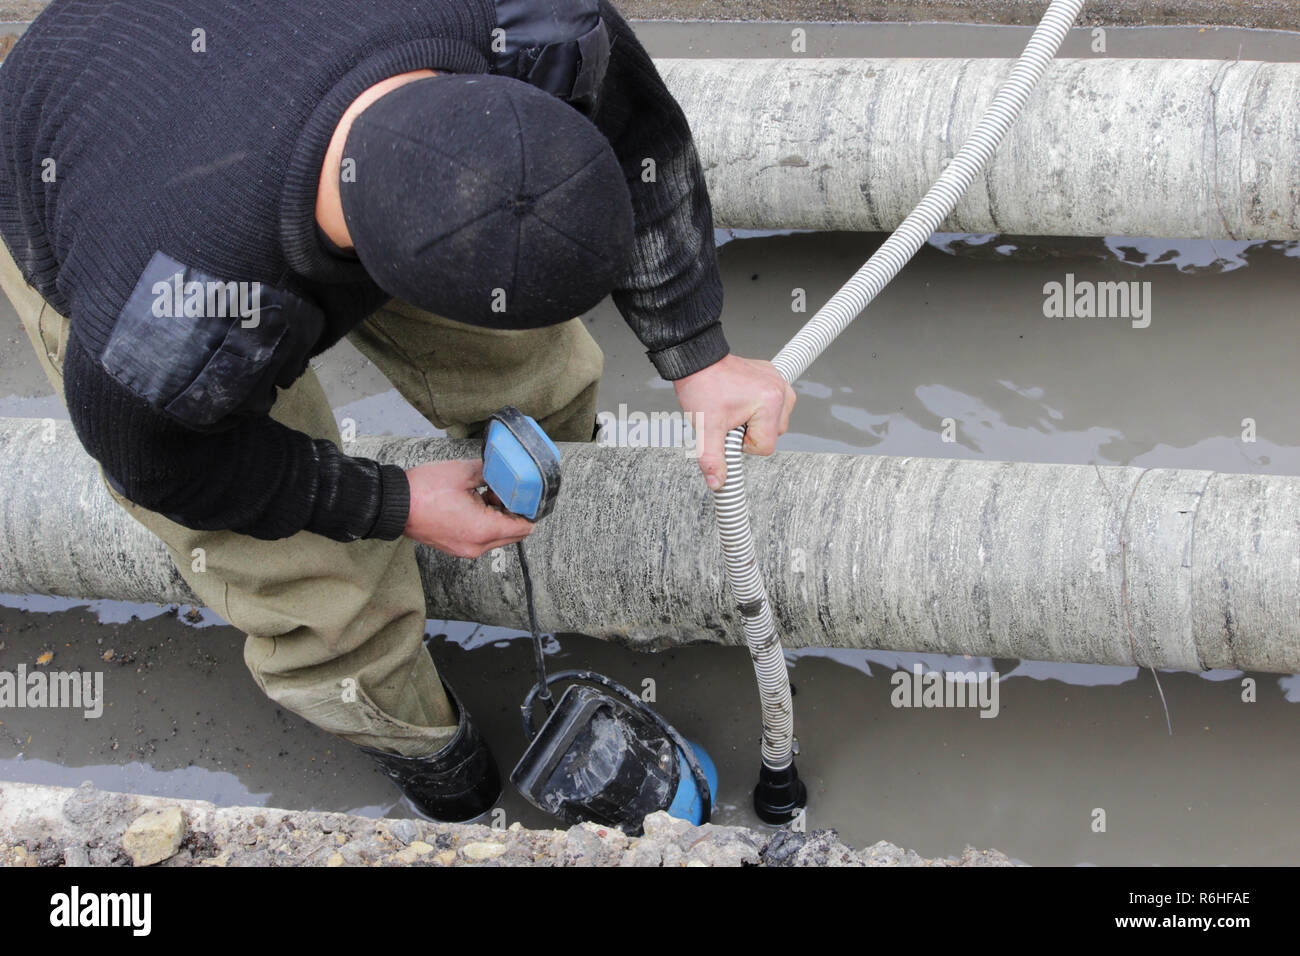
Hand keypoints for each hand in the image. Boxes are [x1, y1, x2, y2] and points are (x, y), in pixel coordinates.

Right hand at [403, 460, 534, 557]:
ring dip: (498, 516)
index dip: (530, 509)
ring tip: (489, 491)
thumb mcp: (464, 472)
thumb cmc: (425, 490)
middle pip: (512, 534)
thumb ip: (491, 472)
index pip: (524, 527)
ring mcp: (465, 548)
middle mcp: (477, 546)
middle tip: (509, 490)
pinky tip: (475, 500)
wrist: (393, 504)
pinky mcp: (454, 546)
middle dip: (515, 512)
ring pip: (496, 535)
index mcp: (483, 530)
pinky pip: (480, 536)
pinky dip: (484, 521)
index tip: (529, 493)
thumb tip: (505, 469)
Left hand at [673, 354, 795, 489]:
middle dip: (749, 432)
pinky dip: (757, 407)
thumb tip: (717, 483)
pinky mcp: (773, 377)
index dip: (742, 444)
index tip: (728, 428)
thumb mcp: (706, 428)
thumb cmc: (702, 387)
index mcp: (770, 404)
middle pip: (773, 435)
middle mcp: (780, 392)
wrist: (696, 360)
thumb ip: (712, 459)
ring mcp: (779, 382)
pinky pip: (773, 405)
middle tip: (729, 417)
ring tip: (733, 407)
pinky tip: (740, 399)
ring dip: (755, 421)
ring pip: (775, 421)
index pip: (765, 447)